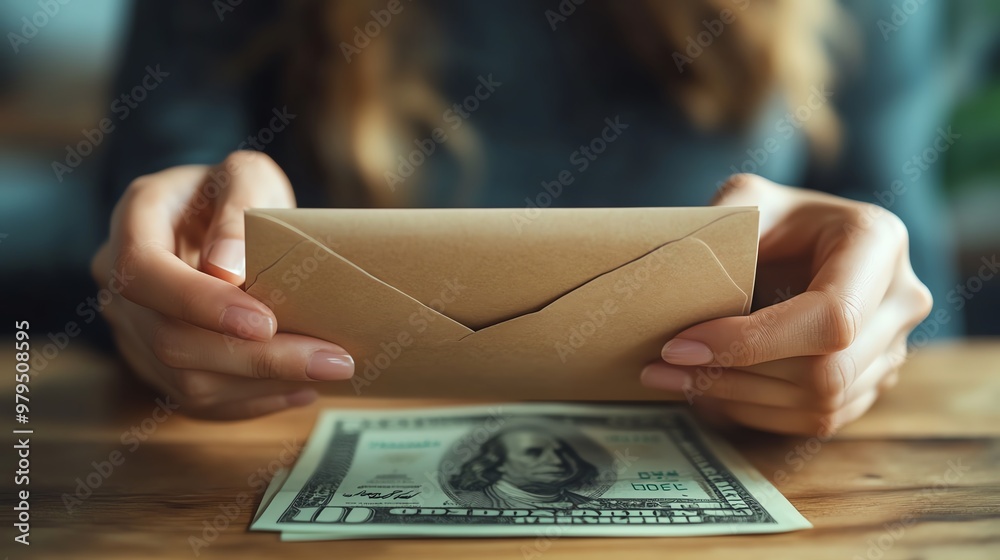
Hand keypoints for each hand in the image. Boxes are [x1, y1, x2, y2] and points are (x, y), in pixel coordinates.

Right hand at [91, 151, 354, 419]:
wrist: (218, 219)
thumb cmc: (236, 191)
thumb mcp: (245, 175)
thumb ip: (238, 205)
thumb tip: (227, 269)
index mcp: (133, 224)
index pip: (144, 274)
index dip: (200, 304)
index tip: (267, 322)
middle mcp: (120, 286)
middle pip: (171, 341)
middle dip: (257, 358)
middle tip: (335, 360)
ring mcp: (134, 332)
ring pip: (186, 382)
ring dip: (265, 384)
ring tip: (330, 370)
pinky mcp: (158, 367)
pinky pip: (199, 402)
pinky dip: (255, 401)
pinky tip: (303, 388)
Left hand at [639, 174, 932, 435]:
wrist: (805, 241)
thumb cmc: (775, 218)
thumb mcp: (747, 198)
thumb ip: (721, 220)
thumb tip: (678, 269)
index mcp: (879, 243)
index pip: (830, 317)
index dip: (751, 342)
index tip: (680, 345)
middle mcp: (901, 300)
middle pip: (826, 373)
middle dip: (733, 376)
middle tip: (659, 368)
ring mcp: (894, 348)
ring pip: (820, 404)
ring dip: (735, 399)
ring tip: (671, 379)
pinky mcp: (872, 382)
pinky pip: (817, 419)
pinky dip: (755, 412)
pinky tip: (708, 390)